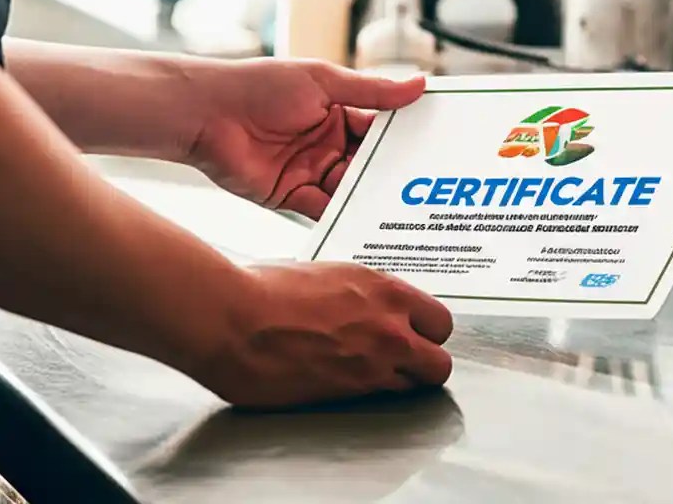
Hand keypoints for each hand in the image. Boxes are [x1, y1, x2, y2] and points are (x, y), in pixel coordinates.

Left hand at [185, 59, 424, 218]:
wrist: (206, 113)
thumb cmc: (259, 85)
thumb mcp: (324, 82)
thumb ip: (372, 91)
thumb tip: (417, 85)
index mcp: (336, 111)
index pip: (379, 128)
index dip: (404, 138)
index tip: (435, 148)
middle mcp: (326, 144)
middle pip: (369, 163)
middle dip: (394, 173)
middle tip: (428, 186)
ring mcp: (311, 171)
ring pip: (352, 188)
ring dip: (374, 197)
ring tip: (406, 209)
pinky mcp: (292, 196)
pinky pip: (326, 210)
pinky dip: (346, 216)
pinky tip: (370, 224)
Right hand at [195, 260, 453, 406]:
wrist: (232, 319)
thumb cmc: (263, 290)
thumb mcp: (326, 274)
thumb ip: (358, 293)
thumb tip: (363, 302)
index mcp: (384, 289)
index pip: (439, 320)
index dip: (426, 331)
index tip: (412, 334)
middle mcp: (390, 326)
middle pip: (440, 361)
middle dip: (426, 364)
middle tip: (404, 363)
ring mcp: (373, 363)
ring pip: (416, 386)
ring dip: (400, 383)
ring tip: (371, 375)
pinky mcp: (349, 392)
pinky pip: (381, 398)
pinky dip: (372, 395)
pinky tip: (347, 383)